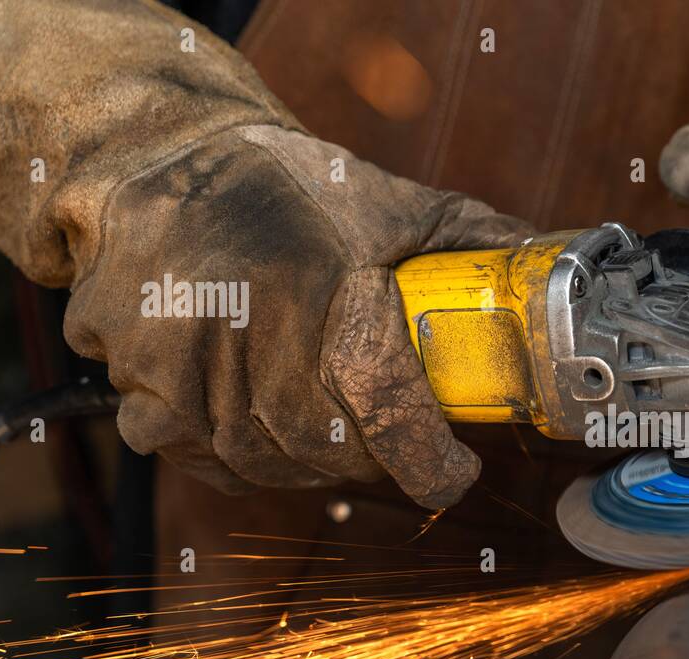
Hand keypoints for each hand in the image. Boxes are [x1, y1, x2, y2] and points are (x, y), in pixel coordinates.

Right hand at [64, 126, 529, 506]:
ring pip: (271, 466)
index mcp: (315, 298)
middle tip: (392, 432)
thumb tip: (549, 257)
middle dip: (376, 456)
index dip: (432, 462)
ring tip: (332, 418)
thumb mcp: (387, 200)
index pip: (388, 415)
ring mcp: (182, 377)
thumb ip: (471, 238)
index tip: (458, 471)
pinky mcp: (139, 392)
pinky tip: (267, 416)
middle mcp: (243, 346)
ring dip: (314, 460)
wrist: (154, 158)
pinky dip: (248, 452)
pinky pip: (209, 460)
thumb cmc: (284, 182)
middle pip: (334, 455)